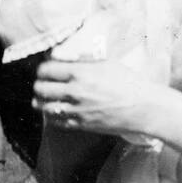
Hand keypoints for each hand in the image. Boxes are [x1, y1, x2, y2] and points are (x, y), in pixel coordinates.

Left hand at [32, 57, 164, 141]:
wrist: (143, 108)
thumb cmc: (128, 82)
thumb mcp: (105, 63)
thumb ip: (81, 61)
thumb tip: (62, 57)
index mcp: (80, 73)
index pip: (45, 70)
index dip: (42, 69)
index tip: (45, 69)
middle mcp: (74, 92)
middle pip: (40, 88)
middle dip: (39, 84)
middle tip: (44, 82)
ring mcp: (76, 110)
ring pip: (43, 107)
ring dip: (41, 100)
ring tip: (47, 97)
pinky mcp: (80, 125)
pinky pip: (55, 121)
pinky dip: (52, 114)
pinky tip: (57, 109)